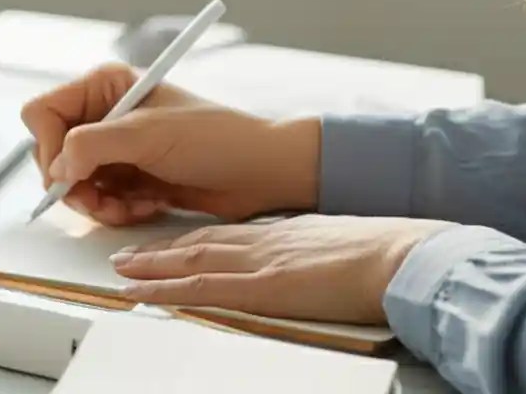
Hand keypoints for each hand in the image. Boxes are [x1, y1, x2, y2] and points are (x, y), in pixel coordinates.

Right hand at [21, 63, 320, 225]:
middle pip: (52, 154)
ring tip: (133, 206)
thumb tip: (56, 168)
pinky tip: (148, 206)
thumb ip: (93, 145)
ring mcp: (116, 148)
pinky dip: (116, 210)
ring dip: (98, 203)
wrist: (260, 172)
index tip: (70, 172)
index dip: (49, 146)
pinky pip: (99, 201)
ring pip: (73, 184)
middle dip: (74, 184)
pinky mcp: (130, 177)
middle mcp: (105, 114)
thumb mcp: (149, 135)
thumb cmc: (217, 138)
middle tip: (101, 201)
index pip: (44, 113)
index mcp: (105, 86)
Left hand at [111, 214, 452, 323]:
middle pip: (200, 243)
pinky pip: (204, 288)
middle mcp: (265, 242)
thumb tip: (309, 264)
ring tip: (122, 270)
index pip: (226, 233)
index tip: (168, 242)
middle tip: (127, 255)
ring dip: (153, 265)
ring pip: (192, 260)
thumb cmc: (386, 254)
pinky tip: (145, 292)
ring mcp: (261, 263)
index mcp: (285, 233)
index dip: (191, 238)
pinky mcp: (263, 288)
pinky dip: (169, 289)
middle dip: (160, 250)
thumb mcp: (342, 245)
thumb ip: (314, 253)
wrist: (403, 256)